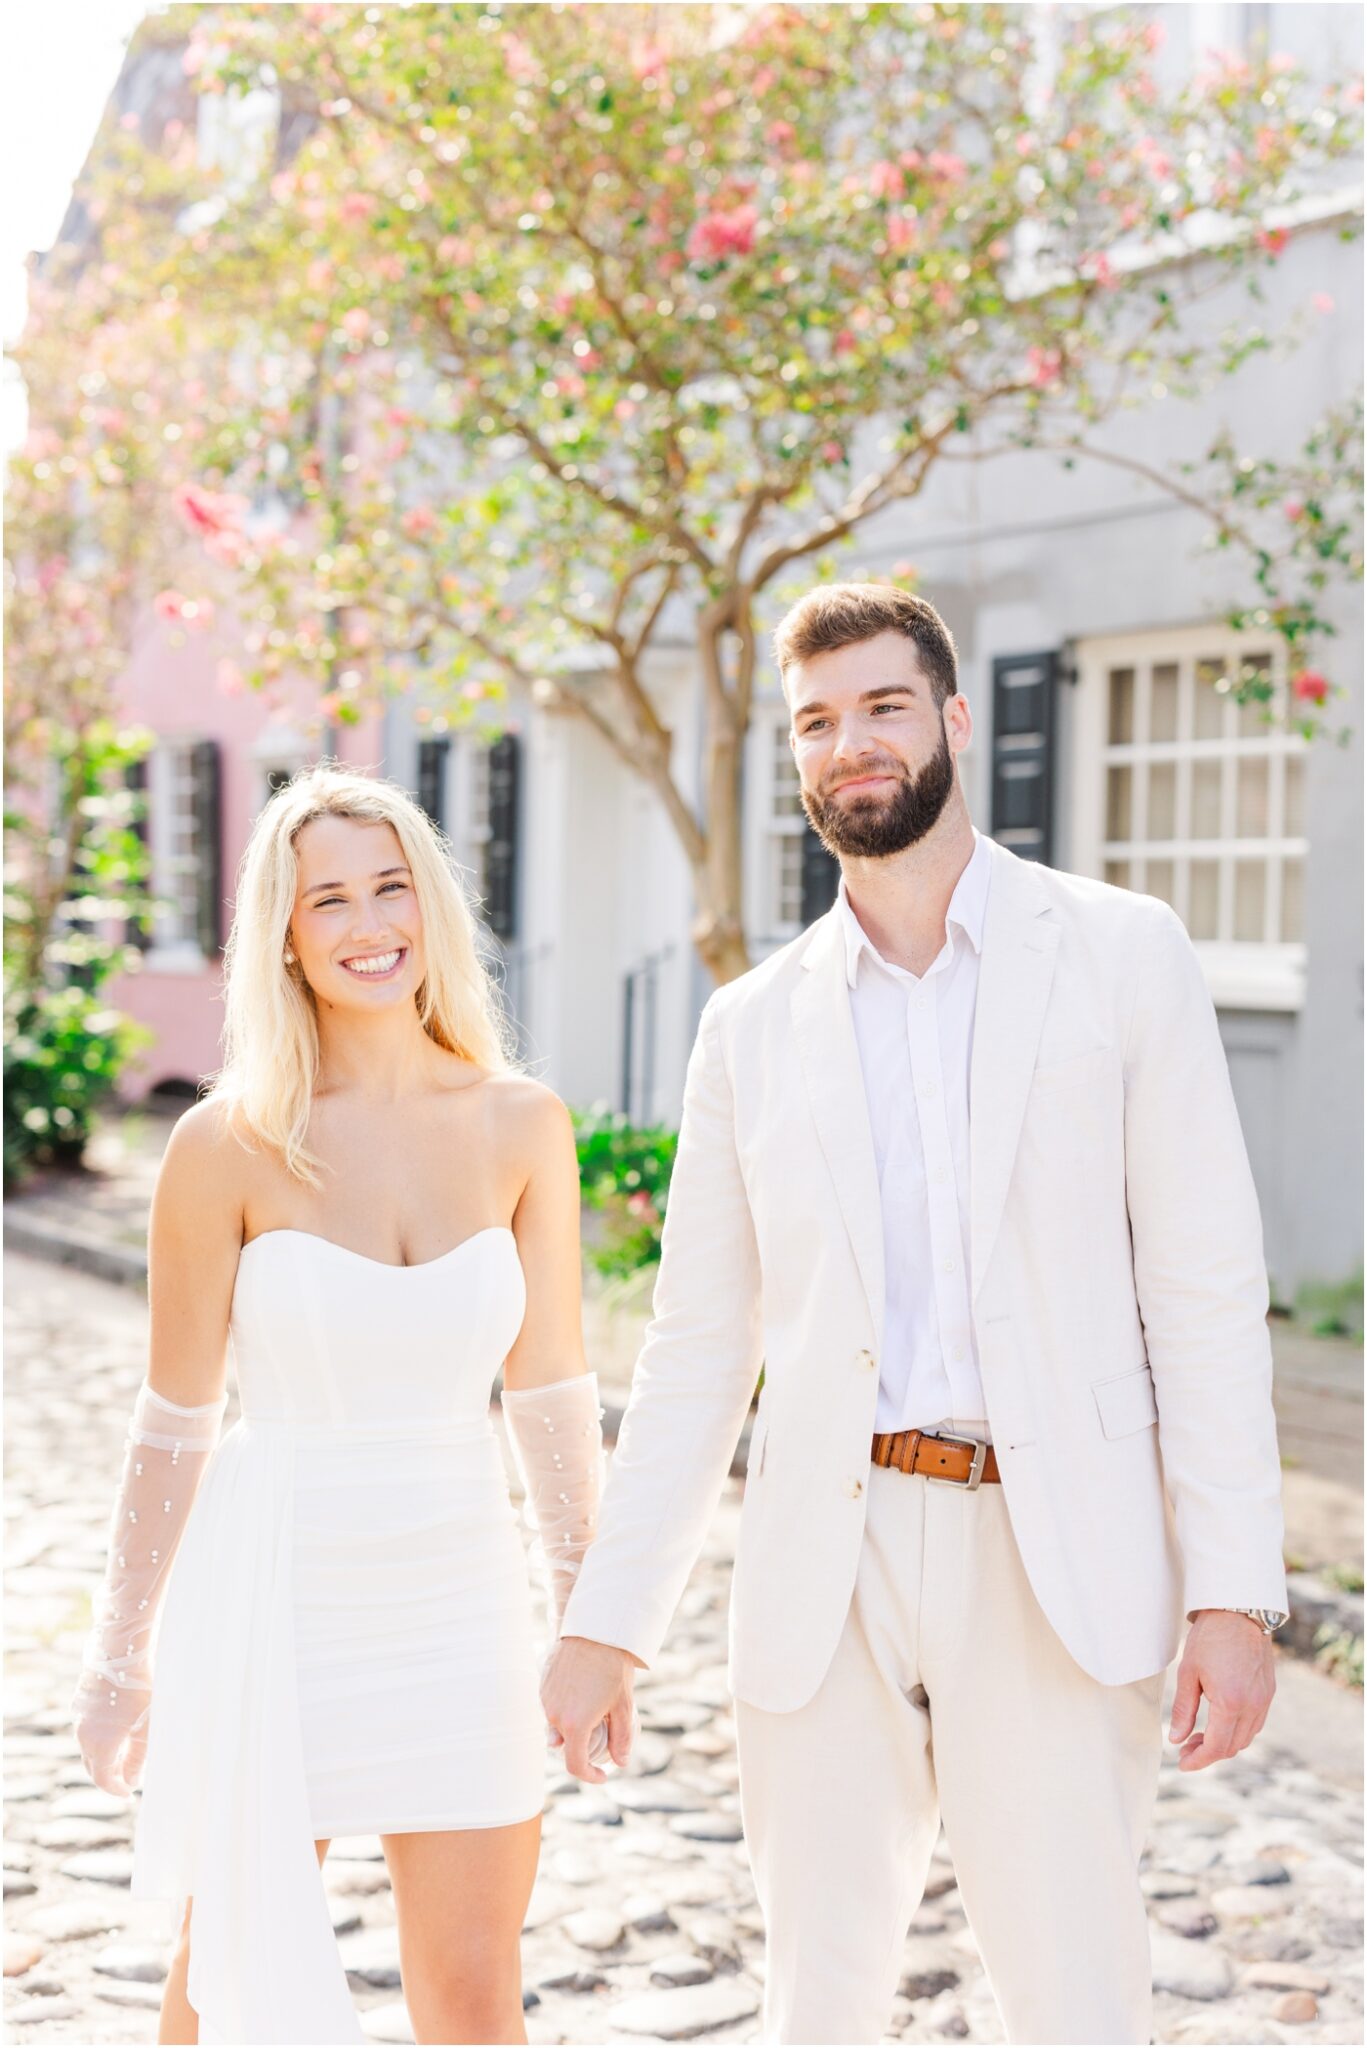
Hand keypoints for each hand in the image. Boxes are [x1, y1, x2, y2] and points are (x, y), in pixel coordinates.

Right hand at [70, 1665, 148, 1797]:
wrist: (120, 1652)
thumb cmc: (139, 1689)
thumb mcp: (146, 1727)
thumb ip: (138, 1758)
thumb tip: (132, 1780)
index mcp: (100, 1744)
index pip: (104, 1779)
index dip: (117, 1790)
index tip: (129, 1794)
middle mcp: (83, 1734)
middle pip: (93, 1767)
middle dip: (109, 1777)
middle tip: (127, 1779)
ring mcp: (79, 1718)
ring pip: (88, 1748)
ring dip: (104, 1757)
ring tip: (125, 1756)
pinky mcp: (80, 1703)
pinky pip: (87, 1730)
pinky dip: (99, 1740)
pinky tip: (116, 1732)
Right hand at [541, 1635, 640, 1783]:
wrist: (595, 1630)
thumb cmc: (612, 1668)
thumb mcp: (623, 1706)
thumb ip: (622, 1738)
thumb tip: (620, 1762)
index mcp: (575, 1725)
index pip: (575, 1765)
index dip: (589, 1776)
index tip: (601, 1774)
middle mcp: (555, 1716)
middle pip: (567, 1745)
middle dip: (584, 1746)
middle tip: (604, 1732)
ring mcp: (546, 1700)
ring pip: (558, 1726)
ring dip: (573, 1725)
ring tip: (595, 1705)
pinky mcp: (543, 1686)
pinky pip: (552, 1707)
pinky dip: (565, 1709)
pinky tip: (582, 1692)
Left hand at [1168, 1610, 1275, 1770]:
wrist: (1239, 1611)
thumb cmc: (1210, 1638)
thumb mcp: (1188, 1673)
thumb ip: (1183, 1709)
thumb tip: (1176, 1738)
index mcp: (1231, 1702)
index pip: (1216, 1747)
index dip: (1199, 1760)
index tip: (1183, 1763)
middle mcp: (1253, 1706)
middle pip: (1232, 1747)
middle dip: (1208, 1753)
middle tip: (1185, 1748)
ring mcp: (1264, 1700)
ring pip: (1245, 1737)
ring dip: (1224, 1743)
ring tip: (1199, 1736)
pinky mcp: (1268, 1692)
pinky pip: (1255, 1723)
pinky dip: (1237, 1730)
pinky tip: (1219, 1722)